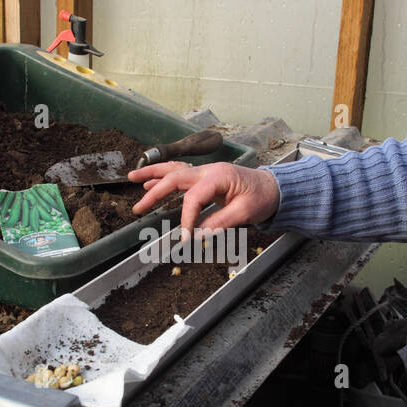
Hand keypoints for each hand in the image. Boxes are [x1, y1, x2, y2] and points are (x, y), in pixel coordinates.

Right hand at [128, 161, 280, 240]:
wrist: (273, 187)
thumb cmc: (262, 197)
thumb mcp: (247, 212)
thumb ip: (222, 222)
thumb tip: (200, 234)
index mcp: (219, 176)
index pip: (194, 197)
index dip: (186, 218)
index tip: (185, 237)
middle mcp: (209, 170)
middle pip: (175, 177)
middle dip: (155, 192)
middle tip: (138, 208)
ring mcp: (206, 171)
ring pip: (174, 169)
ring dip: (152, 174)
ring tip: (132, 177)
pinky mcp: (205, 176)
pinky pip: (180, 173)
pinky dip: (163, 176)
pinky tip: (150, 182)